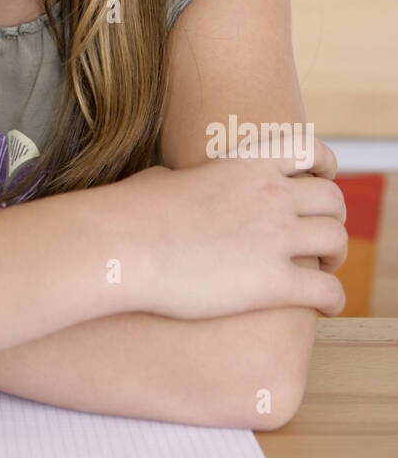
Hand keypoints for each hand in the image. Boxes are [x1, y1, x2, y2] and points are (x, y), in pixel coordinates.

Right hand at [103, 141, 346, 321]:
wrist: (121, 247)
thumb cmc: (129, 214)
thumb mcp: (161, 180)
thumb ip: (183, 179)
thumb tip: (171, 184)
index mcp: (246, 164)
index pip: (309, 149)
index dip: (324, 166)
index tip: (322, 180)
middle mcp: (270, 195)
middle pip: (331, 200)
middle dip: (331, 218)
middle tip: (320, 237)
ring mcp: (275, 237)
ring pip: (336, 240)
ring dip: (336, 256)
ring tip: (324, 269)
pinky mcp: (273, 283)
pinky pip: (327, 289)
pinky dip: (333, 299)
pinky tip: (324, 308)